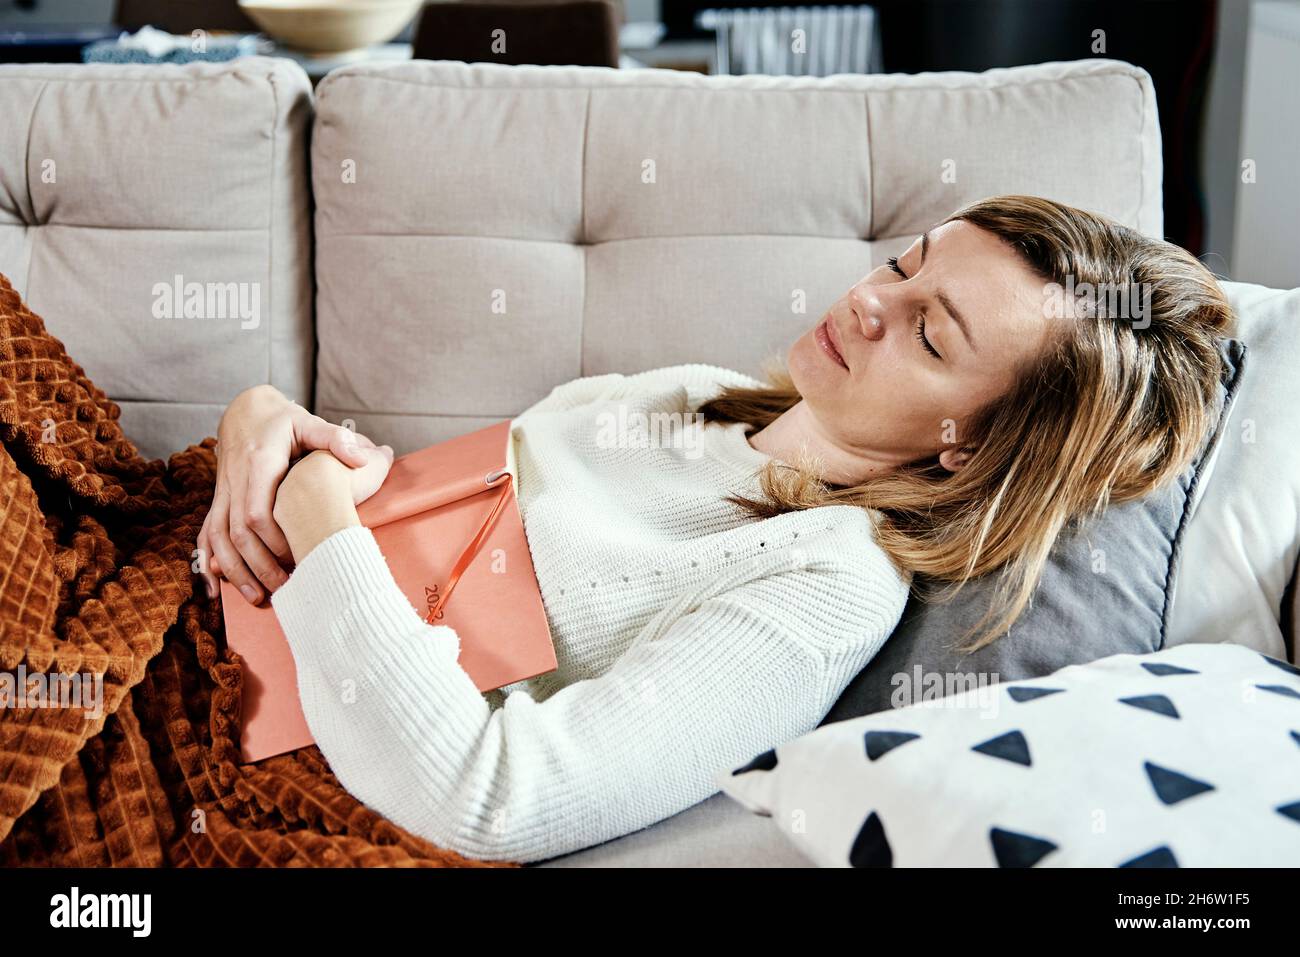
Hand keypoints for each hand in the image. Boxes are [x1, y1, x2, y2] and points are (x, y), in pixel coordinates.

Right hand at [199, 384, 381, 605]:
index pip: (257, 511)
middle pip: (237, 533)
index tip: (300, 556)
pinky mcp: (219, 501)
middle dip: (258, 565)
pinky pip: (206, 534)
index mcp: (258, 464)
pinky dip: (208, 562)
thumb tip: (363, 458)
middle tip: (285, 590)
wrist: (245, 411)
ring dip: (234, 571)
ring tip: (257, 598)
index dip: (275, 540)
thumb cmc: (283, 421)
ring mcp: (223, 493)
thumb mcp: (308, 421)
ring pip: (218, 538)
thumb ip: (334, 438)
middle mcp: (235, 482)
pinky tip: (214, 589)